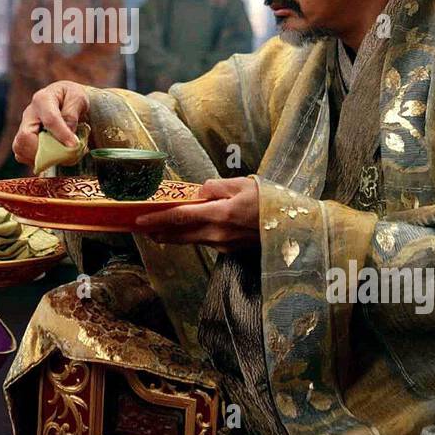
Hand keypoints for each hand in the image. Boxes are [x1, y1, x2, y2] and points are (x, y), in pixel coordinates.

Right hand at [12, 80, 89, 166]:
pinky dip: (37, 161)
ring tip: (59, 157)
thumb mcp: (78, 98)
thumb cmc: (72, 97)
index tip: (74, 145)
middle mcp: (29, 114)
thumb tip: (68, 137)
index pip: (50, 120)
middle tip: (63, 155)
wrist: (65, 98)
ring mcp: (24, 127)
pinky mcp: (24, 139)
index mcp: (43, 99)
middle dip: (44, 150)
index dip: (62, 134)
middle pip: (25, 137)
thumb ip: (72, 115)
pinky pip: (22, 155)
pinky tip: (52, 157)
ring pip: (19, 148)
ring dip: (39, 158)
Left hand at [134, 176, 260, 252]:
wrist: (294, 227)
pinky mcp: (230, 250)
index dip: (158, 219)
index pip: (180, 217)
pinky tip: (190, 229)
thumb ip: (215, 187)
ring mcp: (224, 245)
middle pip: (180, 235)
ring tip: (159, 229)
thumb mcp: (243, 184)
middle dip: (159, 232)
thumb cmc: (270, 200)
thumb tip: (198, 194)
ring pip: (192, 240)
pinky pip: (206, 241)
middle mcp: (218, 234)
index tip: (139, 221)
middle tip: (142, 229)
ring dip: (174, 235)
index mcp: (220, 214)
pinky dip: (193, 236)